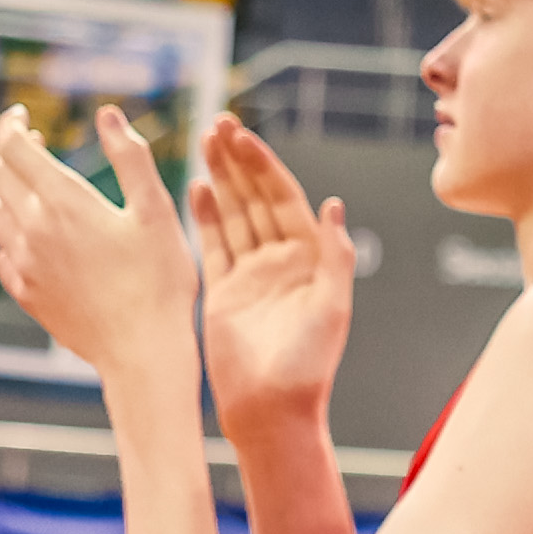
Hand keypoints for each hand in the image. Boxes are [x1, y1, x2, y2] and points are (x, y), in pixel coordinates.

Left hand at [0, 105, 198, 381]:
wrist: (143, 351)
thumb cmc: (159, 282)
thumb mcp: (157, 212)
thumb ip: (131, 158)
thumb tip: (108, 114)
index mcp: (64, 202)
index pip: (13, 146)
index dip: (12, 124)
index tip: (23, 117)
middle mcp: (32, 229)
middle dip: (13, 155)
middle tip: (37, 150)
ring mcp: (24, 264)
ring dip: (7, 196)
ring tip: (36, 196)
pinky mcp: (27, 294)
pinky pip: (2, 256)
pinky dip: (13, 239)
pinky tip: (39, 243)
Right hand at [188, 114, 355, 438]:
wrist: (270, 410)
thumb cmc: (308, 366)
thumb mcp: (331, 308)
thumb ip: (335, 257)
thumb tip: (335, 205)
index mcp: (311, 260)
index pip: (285, 199)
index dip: (264, 166)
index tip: (243, 136)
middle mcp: (282, 261)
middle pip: (257, 199)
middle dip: (239, 162)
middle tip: (219, 123)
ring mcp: (251, 274)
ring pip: (234, 215)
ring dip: (221, 179)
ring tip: (205, 141)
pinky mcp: (224, 290)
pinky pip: (214, 244)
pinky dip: (206, 215)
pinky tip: (197, 186)